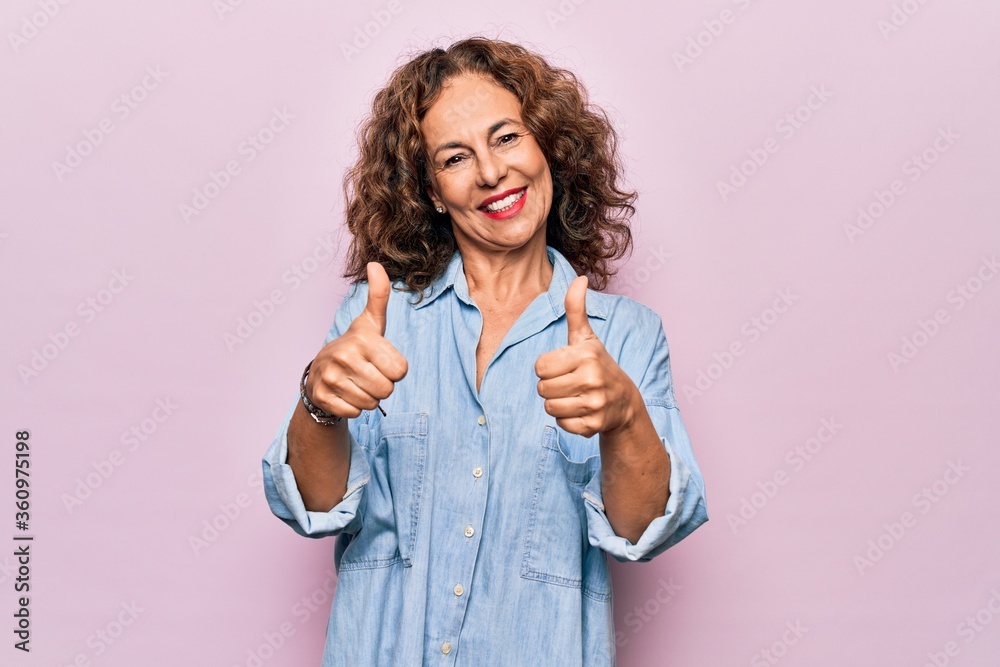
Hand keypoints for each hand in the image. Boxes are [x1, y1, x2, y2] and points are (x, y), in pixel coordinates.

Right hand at [306, 262, 407, 417]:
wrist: (320, 372)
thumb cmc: (355, 347)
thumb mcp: (370, 322)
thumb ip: (379, 295)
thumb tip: (375, 263)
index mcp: (362, 339)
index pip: (401, 371)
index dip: (394, 370)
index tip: (380, 362)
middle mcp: (344, 356)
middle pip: (387, 390)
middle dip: (382, 386)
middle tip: (368, 375)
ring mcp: (330, 378)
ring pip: (371, 403)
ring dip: (368, 398)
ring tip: (356, 383)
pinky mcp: (323, 397)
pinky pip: (354, 413)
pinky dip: (353, 408)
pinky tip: (345, 394)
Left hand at [534, 275, 638, 437]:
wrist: (624, 401)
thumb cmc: (597, 364)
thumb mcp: (586, 337)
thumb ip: (576, 309)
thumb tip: (580, 278)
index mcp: (586, 355)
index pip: (540, 366)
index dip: (547, 367)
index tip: (563, 366)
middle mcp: (592, 378)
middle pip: (542, 389)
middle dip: (550, 387)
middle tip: (569, 383)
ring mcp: (595, 404)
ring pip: (549, 408)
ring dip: (557, 404)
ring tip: (574, 396)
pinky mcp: (594, 426)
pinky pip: (561, 425)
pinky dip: (567, 420)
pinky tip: (581, 411)